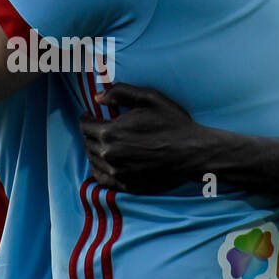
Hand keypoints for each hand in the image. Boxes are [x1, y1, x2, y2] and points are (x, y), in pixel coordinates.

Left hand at [81, 83, 197, 193]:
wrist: (193, 153)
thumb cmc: (173, 123)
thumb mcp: (149, 98)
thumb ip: (120, 93)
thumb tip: (97, 97)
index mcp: (111, 132)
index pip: (85, 125)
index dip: (86, 118)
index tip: (90, 115)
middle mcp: (110, 155)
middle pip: (88, 143)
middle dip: (91, 133)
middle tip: (98, 128)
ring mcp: (117, 172)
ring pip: (93, 161)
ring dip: (95, 150)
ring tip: (102, 143)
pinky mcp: (126, 185)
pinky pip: (102, 179)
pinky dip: (99, 170)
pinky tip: (105, 163)